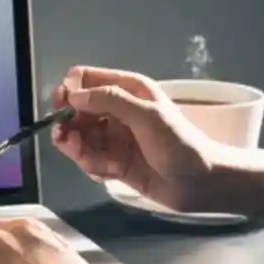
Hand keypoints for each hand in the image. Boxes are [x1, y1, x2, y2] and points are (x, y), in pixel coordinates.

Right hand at [51, 65, 221, 211]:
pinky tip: (109, 173)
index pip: (84, 79)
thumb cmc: (179, 144)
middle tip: (71, 143)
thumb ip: (110, 101)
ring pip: (78, 138)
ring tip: (96, 162)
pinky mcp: (113, 162)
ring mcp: (113, 137)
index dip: (68, 91)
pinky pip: (89, 159)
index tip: (63, 110)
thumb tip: (72, 95)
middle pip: (75, 111)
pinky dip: (93, 166)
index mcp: (127, 89)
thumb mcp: (147, 116)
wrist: (200, 184)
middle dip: (69, 127)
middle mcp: (116, 110)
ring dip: (79, 151)